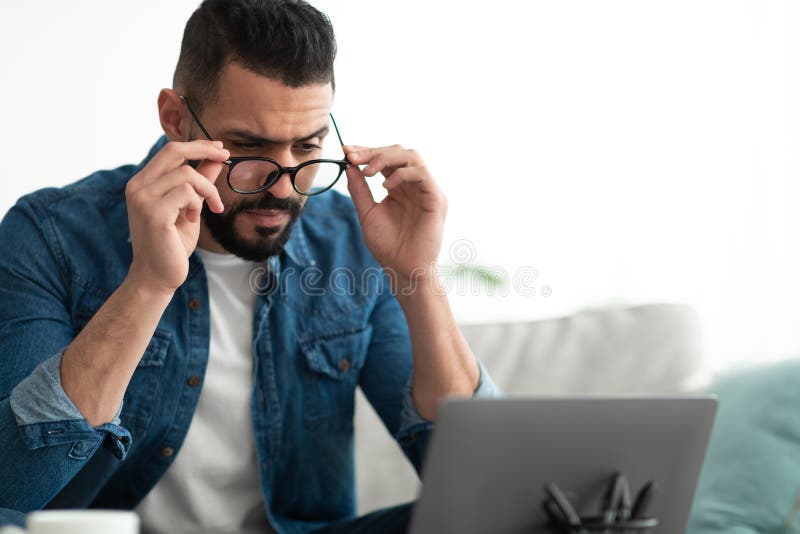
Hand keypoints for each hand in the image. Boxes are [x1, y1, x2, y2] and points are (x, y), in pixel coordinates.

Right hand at [125, 140, 227, 293]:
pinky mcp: (153, 213)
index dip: (198, 145)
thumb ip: (200, 183)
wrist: (157, 276)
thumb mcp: (190, 207)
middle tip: (226, 156)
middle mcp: (137, 186)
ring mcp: (143, 199)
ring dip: (206, 190)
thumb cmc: (172, 244)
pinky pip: (187, 193)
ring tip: (206, 210)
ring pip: (187, 175)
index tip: (220, 148)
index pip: (170, 150)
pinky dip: (197, 204)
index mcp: (142, 183)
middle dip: (204, 150)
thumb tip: (216, 158)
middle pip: (174, 151)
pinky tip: (192, 219)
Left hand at [344, 144, 446, 285]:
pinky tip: (386, 186)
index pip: (385, 159)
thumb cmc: (387, 246)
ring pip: (412, 156)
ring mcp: (426, 190)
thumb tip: (349, 166)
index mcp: (399, 187)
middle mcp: (414, 185)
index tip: (345, 151)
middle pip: (398, 152)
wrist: (402, 269)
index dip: (366, 151)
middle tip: (353, 157)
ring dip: (386, 158)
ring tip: (368, 171)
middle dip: (373, 151)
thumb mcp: (367, 213)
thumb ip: (359, 190)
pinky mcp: (436, 199)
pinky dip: (402, 174)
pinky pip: (422, 174)